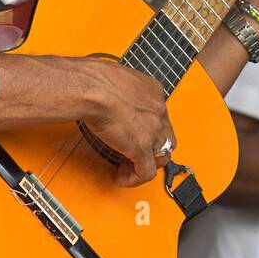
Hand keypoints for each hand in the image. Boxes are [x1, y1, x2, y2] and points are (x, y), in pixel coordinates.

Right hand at [80, 59, 177, 186]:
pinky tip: (122, 178)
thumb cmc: (95, 80)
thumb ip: (120, 90)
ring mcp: (153, 131)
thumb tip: (108, 95)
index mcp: (153, 91)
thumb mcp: (115, 79)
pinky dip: (135, 179)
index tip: (134, 131)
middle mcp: (158, 111)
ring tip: (128, 167)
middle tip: (134, 151)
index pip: (159, 115)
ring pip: (161, 156)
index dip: (148, 127)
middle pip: (166, 136)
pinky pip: (146, 172)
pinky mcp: (142, 149)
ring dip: (147, 164)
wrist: (92, 89)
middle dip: (153, 147)